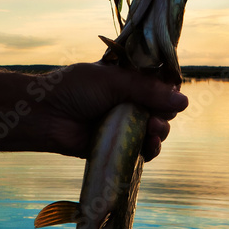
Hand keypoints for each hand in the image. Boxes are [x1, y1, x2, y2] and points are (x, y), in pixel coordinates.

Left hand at [34, 62, 188, 160]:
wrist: (44, 115)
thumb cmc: (74, 89)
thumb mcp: (114, 81)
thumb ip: (148, 91)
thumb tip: (184, 101)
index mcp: (126, 79)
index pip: (158, 84)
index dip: (169, 89)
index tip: (173, 92)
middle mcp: (127, 100)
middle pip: (161, 108)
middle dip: (165, 112)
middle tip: (158, 116)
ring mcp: (122, 124)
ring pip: (155, 130)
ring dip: (160, 131)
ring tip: (153, 131)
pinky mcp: (117, 146)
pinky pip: (141, 150)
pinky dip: (150, 149)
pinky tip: (150, 146)